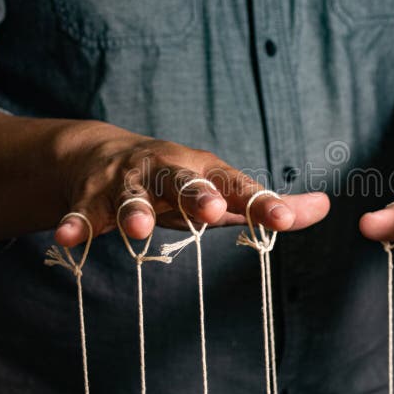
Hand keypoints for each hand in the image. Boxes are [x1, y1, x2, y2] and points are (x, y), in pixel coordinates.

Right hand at [53, 121, 329, 246]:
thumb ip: (267, 203)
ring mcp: (128, 182)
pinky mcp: (91, 196)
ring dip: (134, 211)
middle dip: (196, 194)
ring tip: (136, 230)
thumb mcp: (220, 190)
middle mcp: (168, 171)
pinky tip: (68, 239)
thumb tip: (325, 208)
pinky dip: (76, 223)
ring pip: (132, 196)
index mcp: (205, 172)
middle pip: (183, 181)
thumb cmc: (177, 182)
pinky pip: (83, 212)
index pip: (238, 187)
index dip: (261, 203)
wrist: (104, 154)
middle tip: (210, 209)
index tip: (284, 220)